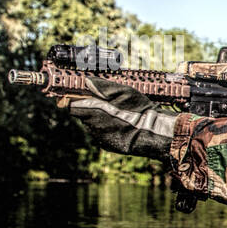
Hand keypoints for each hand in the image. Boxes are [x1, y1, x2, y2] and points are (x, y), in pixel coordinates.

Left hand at [61, 77, 175, 159]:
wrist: (154, 133)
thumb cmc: (139, 110)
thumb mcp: (123, 91)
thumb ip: (102, 86)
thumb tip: (86, 81)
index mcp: (93, 112)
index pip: (72, 106)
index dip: (75, 99)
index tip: (81, 95)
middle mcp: (93, 127)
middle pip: (83, 115)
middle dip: (91, 108)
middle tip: (107, 103)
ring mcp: (100, 138)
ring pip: (93, 125)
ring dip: (100, 119)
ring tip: (118, 115)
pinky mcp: (108, 146)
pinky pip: (102, 134)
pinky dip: (108, 129)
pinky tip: (121, 125)